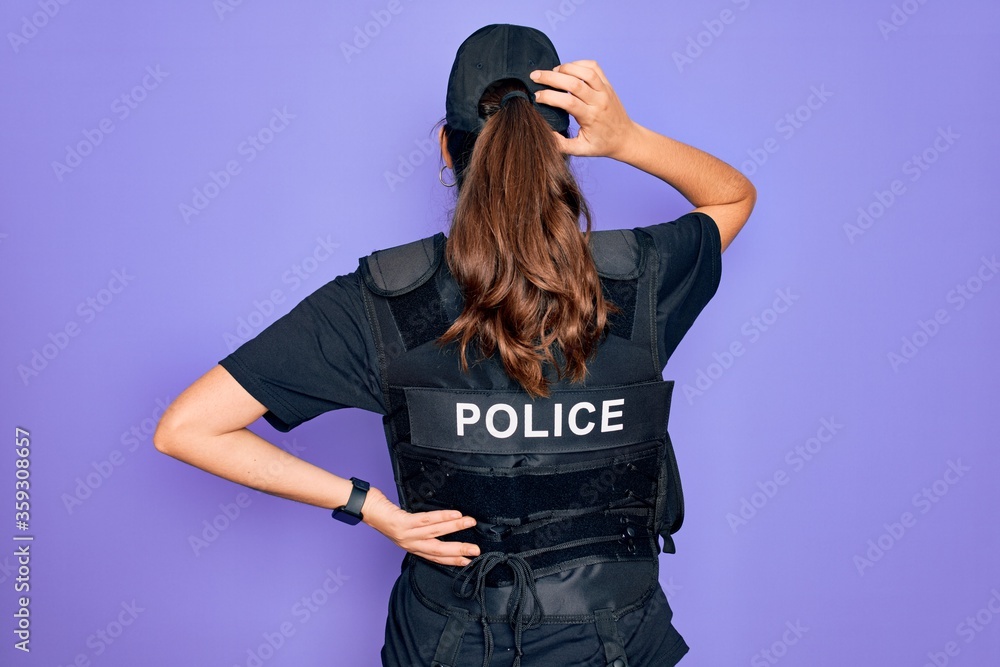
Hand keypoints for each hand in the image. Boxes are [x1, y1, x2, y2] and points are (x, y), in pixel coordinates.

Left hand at [360, 486, 480, 565]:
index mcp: (411, 546)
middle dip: (459, 550)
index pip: (435, 557)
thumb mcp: (403, 527)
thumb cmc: (384, 514)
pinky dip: (443, 518)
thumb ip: (419, 529)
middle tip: (476, 550)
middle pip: (438, 550)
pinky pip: (426, 520)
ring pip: (435, 534)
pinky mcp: (402, 523)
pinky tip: (455, 514)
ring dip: (456, 529)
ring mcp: (406, 534)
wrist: (365, 508)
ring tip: (471, 523)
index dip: (452, 560)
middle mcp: (409, 543)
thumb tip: (440, 524)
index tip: (468, 561)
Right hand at [530, 60, 638, 160]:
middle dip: (551, 77)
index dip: (550, 97)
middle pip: (574, 83)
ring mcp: (605, 91)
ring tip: (552, 72)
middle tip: (535, 76)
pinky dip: (579, 63)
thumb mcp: (580, 150)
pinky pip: (594, 67)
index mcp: (591, 118)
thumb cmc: (601, 144)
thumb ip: (561, 144)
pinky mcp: (608, 84)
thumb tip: (545, 133)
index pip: (568, 102)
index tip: (536, 96)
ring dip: (566, 68)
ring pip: (585, 71)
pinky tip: (568, 69)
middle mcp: (599, 101)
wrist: (625, 138)